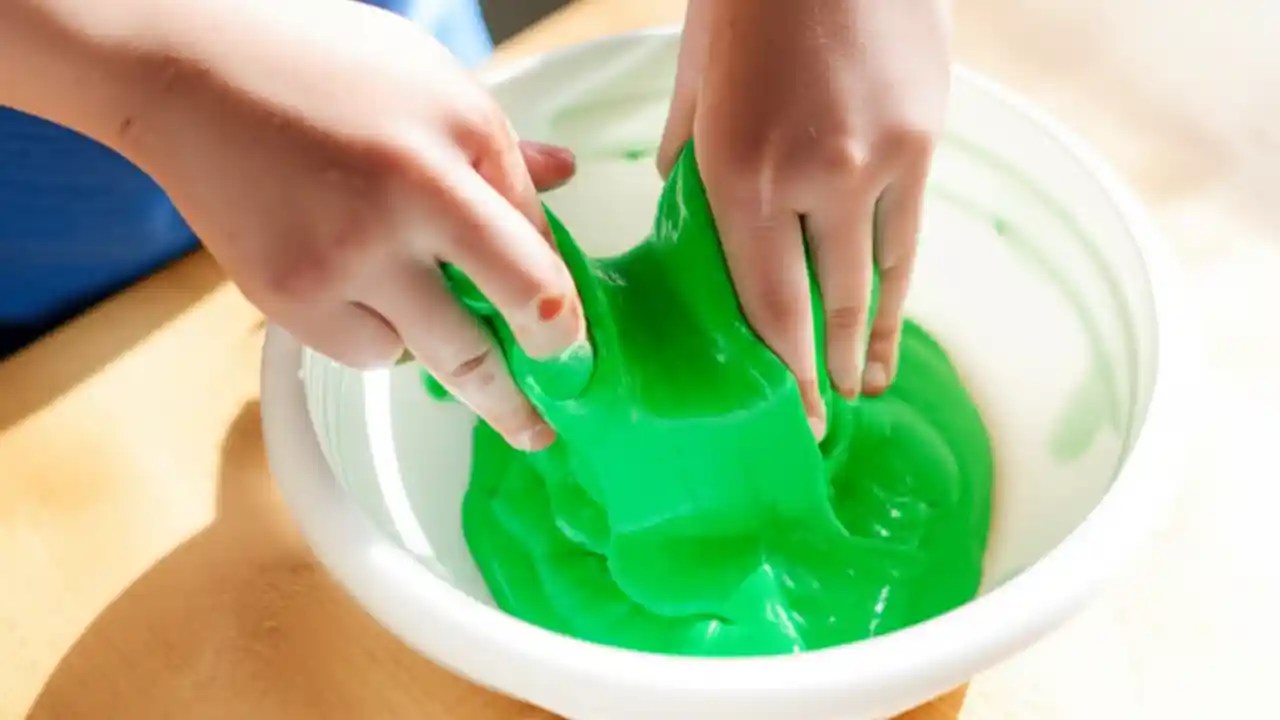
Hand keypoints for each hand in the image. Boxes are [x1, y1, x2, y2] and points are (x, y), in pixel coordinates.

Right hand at [113, 0, 584, 449]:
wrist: (194, 71)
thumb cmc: (325, 63)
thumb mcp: (437, 85)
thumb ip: (504, 154)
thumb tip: (565, 179)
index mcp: (444, 164)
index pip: (533, 274)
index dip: (563, 322)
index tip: (572, 349)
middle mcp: (392, 224)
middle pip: (476, 351)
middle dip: (515, 403)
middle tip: (538, 433)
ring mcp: (332, 268)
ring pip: (421, 356)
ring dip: (442, 343)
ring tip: (424, 294)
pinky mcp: (284, 300)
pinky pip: (365, 353)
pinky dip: (382, 335)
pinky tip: (366, 282)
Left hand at [659, 0, 950, 435]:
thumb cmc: (746, 0)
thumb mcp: (694, 80)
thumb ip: (687, 156)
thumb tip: (677, 204)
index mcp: (736, 172)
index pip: (761, 301)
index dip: (779, 369)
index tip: (788, 416)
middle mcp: (810, 181)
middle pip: (821, 304)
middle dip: (822, 371)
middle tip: (823, 420)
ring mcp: (876, 164)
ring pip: (875, 278)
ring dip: (870, 339)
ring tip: (866, 385)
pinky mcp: (924, 142)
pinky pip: (910, 234)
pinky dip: (900, 283)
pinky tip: (892, 316)